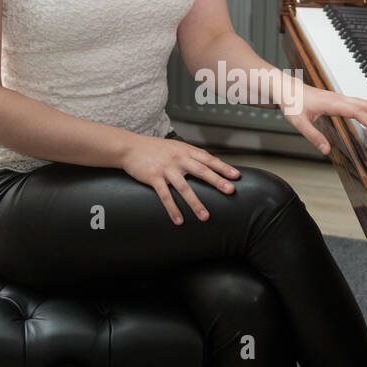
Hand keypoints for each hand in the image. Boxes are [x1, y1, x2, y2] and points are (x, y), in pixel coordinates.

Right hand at [121, 131, 240, 223]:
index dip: (223, 167)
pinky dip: (172, 209)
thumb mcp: (175, 147)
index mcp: (185, 151)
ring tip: (205, 216)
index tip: (236, 176)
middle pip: (201, 171)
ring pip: (184, 187)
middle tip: (230, 191)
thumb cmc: (154, 148)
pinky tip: (179, 220)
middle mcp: (178, 159)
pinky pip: (165, 196)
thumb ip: (190, 155)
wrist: (129, 147)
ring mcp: (166, 168)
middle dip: (217, 181)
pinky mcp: (154, 177)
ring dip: (195, 203)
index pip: (208, 159)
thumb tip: (207, 165)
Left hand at [278, 75, 366, 155]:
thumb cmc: (292, 103)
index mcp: (332, 103)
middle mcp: (339, 98)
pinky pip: (361, 103)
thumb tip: (326, 150)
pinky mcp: (340, 100)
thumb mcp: (299, 123)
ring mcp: (340, 98)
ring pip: (366, 103)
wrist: (286, 89)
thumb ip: (313, 136)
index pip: (358, 111)